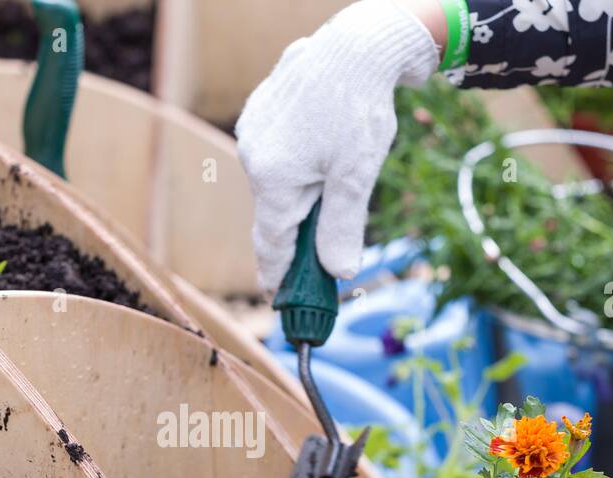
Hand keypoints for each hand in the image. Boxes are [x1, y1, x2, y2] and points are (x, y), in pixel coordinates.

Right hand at [235, 0, 439, 289]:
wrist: (358, 44)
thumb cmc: (360, 108)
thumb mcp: (357, 176)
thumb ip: (343, 228)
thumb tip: (339, 273)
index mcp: (272, 179)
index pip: (272, 243)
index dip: (278, 275)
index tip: (279, 299)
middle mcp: (252, 156)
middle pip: (276, 212)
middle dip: (299, 229)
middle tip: (323, 248)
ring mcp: (253, 131)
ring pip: (278, 181)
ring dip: (303, 190)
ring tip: (335, 168)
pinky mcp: (260, 111)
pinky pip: (277, 151)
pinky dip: (298, 160)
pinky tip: (322, 143)